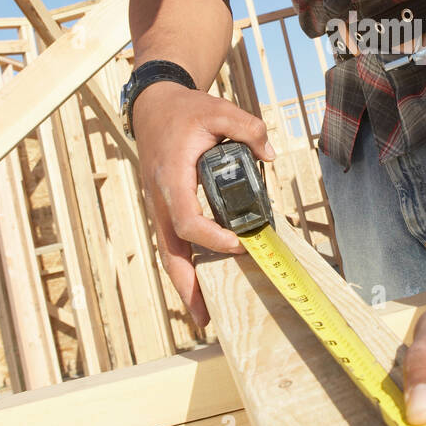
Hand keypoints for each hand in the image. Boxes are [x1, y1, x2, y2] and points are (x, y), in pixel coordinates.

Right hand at [132, 81, 274, 331]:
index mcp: (172, 178)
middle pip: (170, 252)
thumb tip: (271, 156)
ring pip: (168, 254)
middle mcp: (161, 200)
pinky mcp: (164, 210)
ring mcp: (159, 208)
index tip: (238, 243)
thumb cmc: (186, 111)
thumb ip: (248, 129)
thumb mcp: (219, 109)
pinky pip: (172, 244)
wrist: (154, 107)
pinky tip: (201, 283)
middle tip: (205, 317)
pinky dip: (185, 266)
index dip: (211, 237)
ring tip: (203, 315)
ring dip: (183, 285)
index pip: (188, 220)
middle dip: (186, 286)